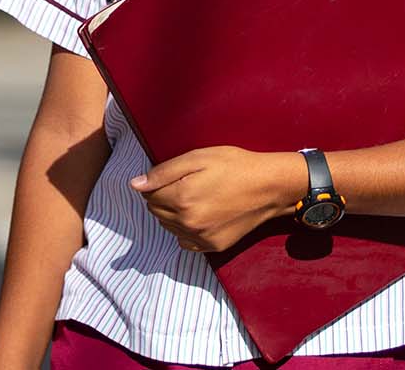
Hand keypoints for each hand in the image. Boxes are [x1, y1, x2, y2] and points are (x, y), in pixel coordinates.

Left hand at [129, 147, 301, 253]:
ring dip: (172, 213)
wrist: (268, 186)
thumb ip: (163, 172)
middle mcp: (189, 223)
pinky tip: (200, 214)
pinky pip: (185, 242)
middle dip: (163, 198)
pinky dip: (185, 230)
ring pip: (169, 227)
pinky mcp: (213, 246)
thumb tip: (135, 185)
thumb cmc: (233, 166)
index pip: (149, 195)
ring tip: (193, 197)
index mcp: (182, 199)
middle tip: (184, 184)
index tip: (173, 175)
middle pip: (156, 212)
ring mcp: (201, 238)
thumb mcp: (197, 158)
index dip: (157, 183)